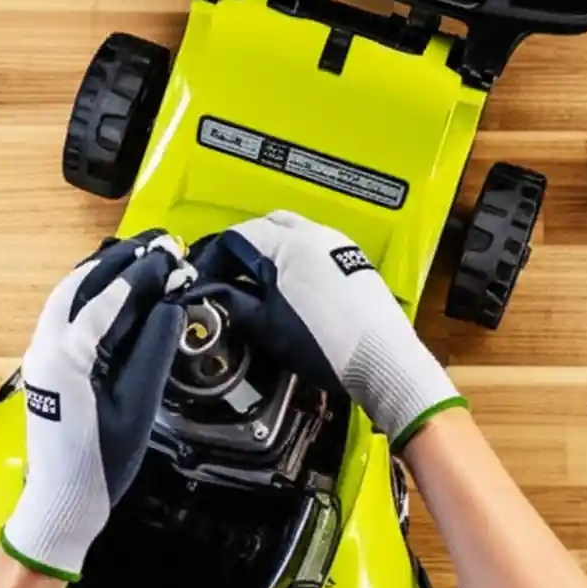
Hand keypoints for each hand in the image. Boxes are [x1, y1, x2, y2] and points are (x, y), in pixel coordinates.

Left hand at [1, 231, 186, 580]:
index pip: (106, 301)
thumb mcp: (137, 407)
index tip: (171, 256)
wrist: (61, 501)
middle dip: (119, 262)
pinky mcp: (46, 366)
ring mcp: (40, 356)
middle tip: (158, 244)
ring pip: (67, 297)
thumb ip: (153, 353)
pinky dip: (91, 295)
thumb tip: (172, 308)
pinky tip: (117, 292)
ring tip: (139, 257)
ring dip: (103, 273)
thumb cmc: (98, 462)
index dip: (142, 276)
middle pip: (79, 286)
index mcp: (65, 359)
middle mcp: (44, 349)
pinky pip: (65, 315)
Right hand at [185, 210, 464, 450]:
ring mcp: (338, 245)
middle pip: (265, 227)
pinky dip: (295, 259)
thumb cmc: (323, 344)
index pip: (236, 237)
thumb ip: (233, 302)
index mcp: (289, 243)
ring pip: (292, 235)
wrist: (383, 360)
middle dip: (242, 249)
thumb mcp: (267, 326)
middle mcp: (315, 233)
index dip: (213, 259)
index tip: (203, 282)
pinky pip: (314, 249)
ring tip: (257, 285)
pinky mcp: (353, 262)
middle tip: (227, 278)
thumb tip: (210, 293)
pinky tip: (292, 288)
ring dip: (270, 252)